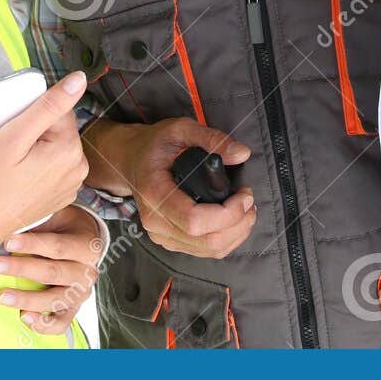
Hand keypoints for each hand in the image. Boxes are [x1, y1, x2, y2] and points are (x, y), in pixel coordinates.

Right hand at [0, 72, 89, 269]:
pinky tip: (19, 180)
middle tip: (11, 152)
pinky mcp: (61, 196)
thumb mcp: (15, 135)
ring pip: (55, 148)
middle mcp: (78, 169)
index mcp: (70, 150)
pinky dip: (38, 169)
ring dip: (37, 151)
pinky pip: (53, 168)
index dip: (32, 117)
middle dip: (35, 134)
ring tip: (13, 167)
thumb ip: (50, 105)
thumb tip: (79, 80)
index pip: (59, 110)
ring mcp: (71, 185)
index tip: (16, 135)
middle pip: (58, 129)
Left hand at [0, 205, 105, 334]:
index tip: (8, 242)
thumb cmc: (66, 229)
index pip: (58, 246)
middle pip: (53, 273)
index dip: (32, 245)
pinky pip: (60, 324)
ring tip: (2, 296)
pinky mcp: (73, 310)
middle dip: (22, 269)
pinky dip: (43, 324)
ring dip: (27, 299)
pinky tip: (24, 317)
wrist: (84, 243)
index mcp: (87, 247)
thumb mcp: (59, 216)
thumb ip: (40, 220)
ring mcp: (80, 294)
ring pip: (55, 300)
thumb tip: (9, 221)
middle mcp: (87, 273)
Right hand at [107, 116, 255, 258]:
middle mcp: (156, 221)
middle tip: (249, 200)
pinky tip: (234, 219)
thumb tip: (241, 153)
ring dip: (236, 233)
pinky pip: (205, 250)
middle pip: (206, 240)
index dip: (227, 214)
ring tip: (246, 209)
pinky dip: (227, 239)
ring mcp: (162, 235)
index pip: (194, 221)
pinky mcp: (171, 241)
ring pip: (209, 250)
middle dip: (238, 224)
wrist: (131, 160)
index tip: (244, 194)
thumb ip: (211, 138)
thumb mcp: (180, 129)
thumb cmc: (155, 145)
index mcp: (155, 194)